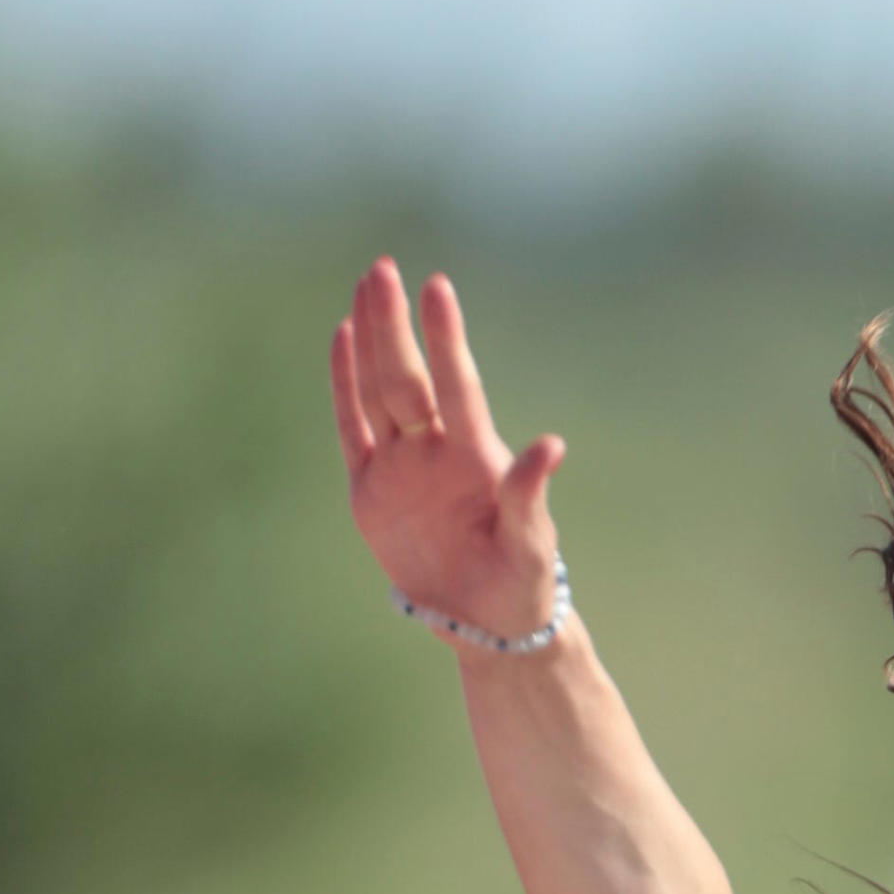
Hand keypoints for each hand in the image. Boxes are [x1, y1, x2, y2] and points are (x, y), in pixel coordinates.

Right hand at [329, 260, 565, 637]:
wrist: (487, 625)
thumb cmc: (520, 584)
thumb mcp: (530, 546)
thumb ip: (529, 495)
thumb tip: (550, 446)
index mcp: (476, 459)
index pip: (458, 386)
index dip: (445, 339)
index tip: (437, 287)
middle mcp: (436, 451)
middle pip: (408, 378)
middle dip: (394, 325)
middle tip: (383, 268)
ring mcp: (402, 466)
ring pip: (378, 390)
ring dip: (371, 338)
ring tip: (366, 285)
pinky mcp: (371, 488)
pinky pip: (353, 428)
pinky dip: (344, 385)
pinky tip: (342, 337)